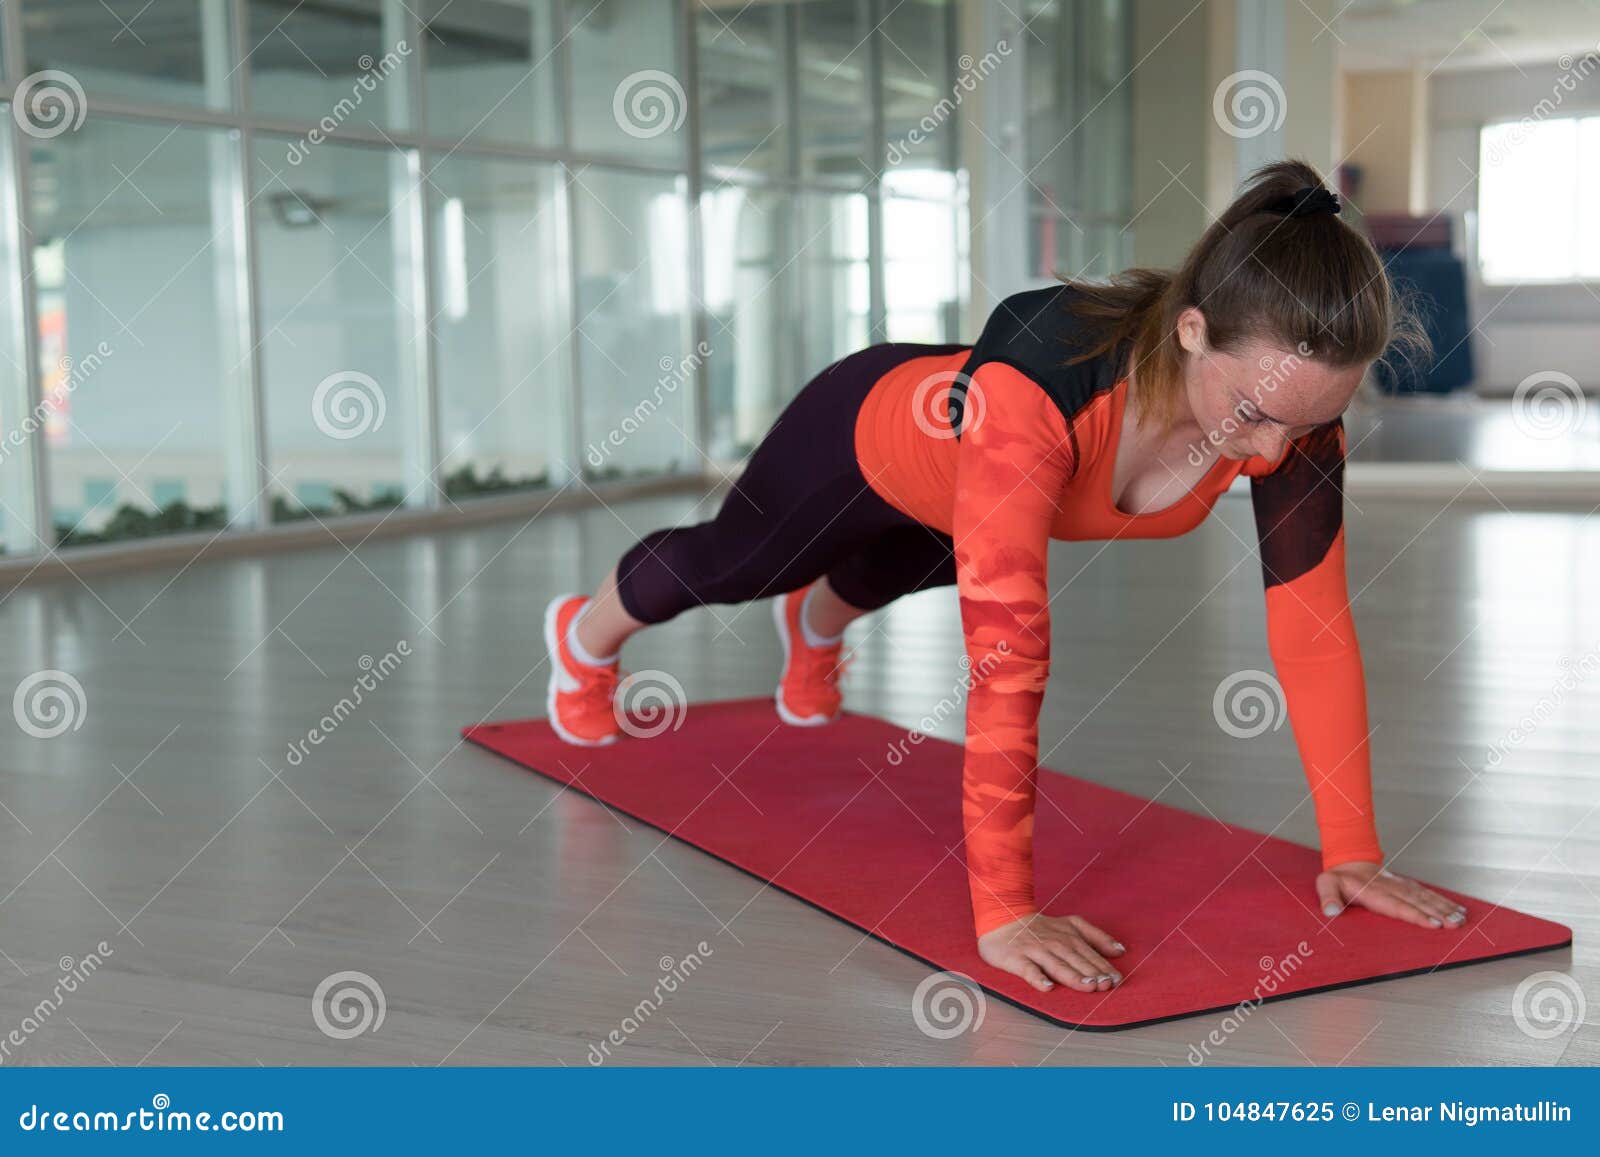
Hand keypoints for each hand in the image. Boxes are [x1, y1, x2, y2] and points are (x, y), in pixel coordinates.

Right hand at [977, 913, 1126, 992]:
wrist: (1003, 917)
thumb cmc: (1040, 927)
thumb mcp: (1072, 924)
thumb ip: (1096, 936)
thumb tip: (1121, 951)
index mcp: (1069, 936)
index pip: (1089, 954)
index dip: (1103, 967)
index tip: (1116, 980)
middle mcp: (1054, 943)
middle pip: (1075, 960)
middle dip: (1091, 973)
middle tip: (1105, 985)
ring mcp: (1035, 951)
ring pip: (1056, 965)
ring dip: (1072, 976)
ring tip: (1086, 986)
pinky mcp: (1017, 958)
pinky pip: (1028, 969)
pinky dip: (1037, 978)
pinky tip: (1047, 987)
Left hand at [1317, 861, 1466, 928]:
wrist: (1350, 860)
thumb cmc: (1338, 878)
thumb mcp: (1325, 884)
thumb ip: (1327, 897)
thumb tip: (1330, 911)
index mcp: (1372, 891)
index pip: (1396, 905)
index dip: (1415, 914)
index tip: (1432, 923)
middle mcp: (1391, 888)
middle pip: (1416, 902)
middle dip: (1437, 914)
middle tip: (1454, 925)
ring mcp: (1402, 886)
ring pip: (1426, 897)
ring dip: (1444, 908)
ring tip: (1461, 920)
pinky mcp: (1408, 886)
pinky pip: (1428, 894)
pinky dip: (1444, 902)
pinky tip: (1459, 910)